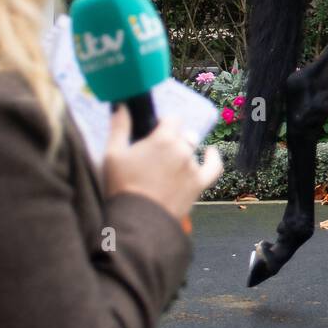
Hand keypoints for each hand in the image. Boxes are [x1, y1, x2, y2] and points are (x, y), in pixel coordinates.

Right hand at [102, 103, 222, 223]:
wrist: (138, 221)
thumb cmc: (122, 186)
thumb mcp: (113, 154)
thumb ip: (119, 126)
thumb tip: (122, 106)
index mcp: (164, 139)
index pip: (172, 119)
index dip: (163, 123)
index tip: (153, 131)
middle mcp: (183, 150)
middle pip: (182, 136)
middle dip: (171, 140)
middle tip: (155, 155)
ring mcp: (193, 167)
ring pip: (192, 152)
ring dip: (182, 155)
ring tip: (165, 169)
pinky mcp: (199, 185)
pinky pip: (214, 168)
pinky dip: (213, 159)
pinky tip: (210, 153)